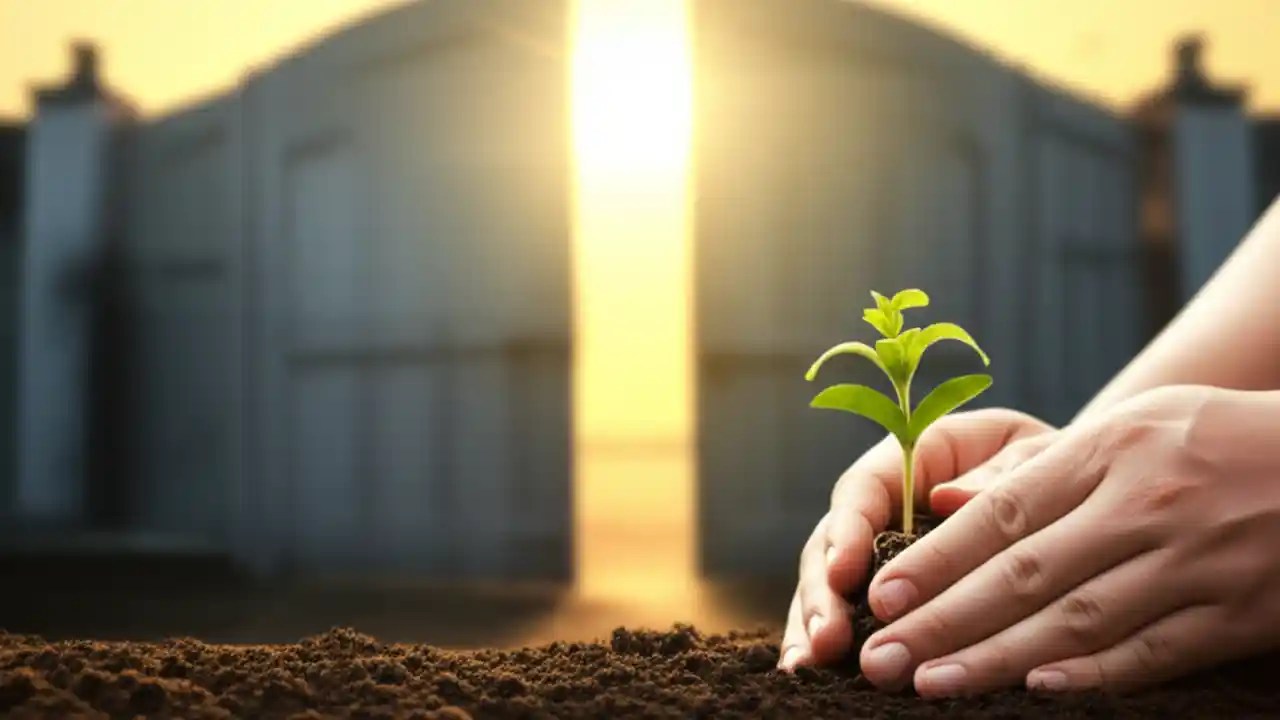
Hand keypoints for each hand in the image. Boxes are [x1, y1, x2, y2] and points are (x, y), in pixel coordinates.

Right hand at [778, 408, 1056, 669]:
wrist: (1082, 498)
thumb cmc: (1060, 467)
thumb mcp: (1037, 456)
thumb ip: (1002, 472)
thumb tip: (948, 498)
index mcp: (914, 458)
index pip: (864, 489)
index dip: (848, 531)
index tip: (843, 571)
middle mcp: (885, 507)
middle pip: (833, 545)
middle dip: (823, 593)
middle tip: (826, 637)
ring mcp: (883, 554)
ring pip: (832, 588)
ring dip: (815, 625)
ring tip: (811, 662)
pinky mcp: (894, 597)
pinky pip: (854, 619)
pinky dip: (834, 647)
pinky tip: (817, 674)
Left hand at [859, 385, 1279, 695]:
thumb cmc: (1211, 438)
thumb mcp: (1131, 424)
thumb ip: (1040, 468)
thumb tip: (943, 501)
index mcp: (1110, 451)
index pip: (1004, 513)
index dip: (937, 559)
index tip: (883, 595)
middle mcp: (1144, 506)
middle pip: (1025, 575)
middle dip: (944, 621)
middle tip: (881, 658)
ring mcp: (1193, 563)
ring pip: (1078, 622)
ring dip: (996, 659)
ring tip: (931, 684)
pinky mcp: (1235, 613)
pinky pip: (1152, 652)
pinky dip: (1093, 676)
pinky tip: (1034, 694)